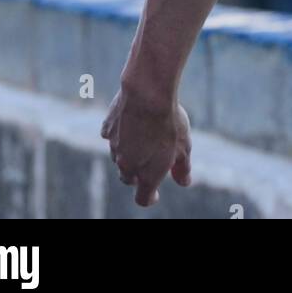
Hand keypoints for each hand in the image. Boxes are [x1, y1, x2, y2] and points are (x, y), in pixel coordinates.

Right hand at [100, 85, 192, 206]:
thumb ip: (182, 168)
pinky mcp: (107, 130)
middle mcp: (126, 166)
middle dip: (138, 174)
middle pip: (128, 178)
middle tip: (150, 163)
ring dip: (130, 153)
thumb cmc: (170, 122)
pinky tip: (132, 122)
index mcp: (146, 175)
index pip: (143, 198)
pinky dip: (121, 134)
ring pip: (120, 157)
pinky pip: (112, 137)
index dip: (150, 197)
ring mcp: (114, 148)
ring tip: (145, 137)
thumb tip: (184, 182)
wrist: (147, 95)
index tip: (155, 194)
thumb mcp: (184, 147)